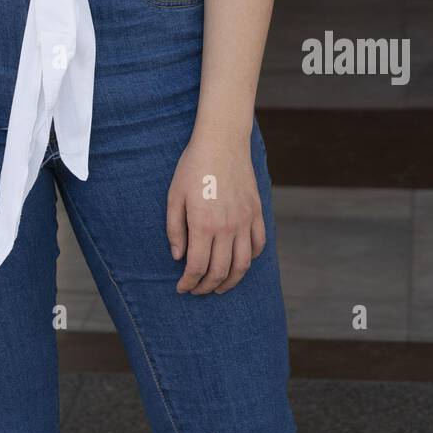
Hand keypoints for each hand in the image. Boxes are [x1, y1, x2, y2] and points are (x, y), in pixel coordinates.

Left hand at [167, 129, 265, 294]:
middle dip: (206, 287)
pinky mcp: (256, 213)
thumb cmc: (193, 167)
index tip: (182, 288)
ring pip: (242, 265)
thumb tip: (178, 257)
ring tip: (219, 287)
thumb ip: (174, 229)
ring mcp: (245, 221)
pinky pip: (258, 245)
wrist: (222, 142)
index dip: (188, 282)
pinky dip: (249, 260)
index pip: (197, 267)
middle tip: (197, 290)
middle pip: (220, 272)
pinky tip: (239, 262)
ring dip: (230, 281)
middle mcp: (227, 227)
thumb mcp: (175, 196)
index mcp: (203, 224)